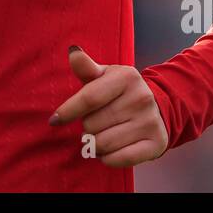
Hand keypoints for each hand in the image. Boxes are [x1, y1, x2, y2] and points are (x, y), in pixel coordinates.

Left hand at [48, 45, 168, 166]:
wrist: (158, 108)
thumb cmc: (120, 92)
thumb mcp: (105, 76)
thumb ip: (86, 67)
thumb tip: (73, 53)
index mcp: (127, 77)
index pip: (89, 98)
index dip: (68, 111)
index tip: (54, 120)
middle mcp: (141, 98)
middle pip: (93, 124)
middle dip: (87, 126)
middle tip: (94, 123)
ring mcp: (150, 122)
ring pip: (103, 144)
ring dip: (95, 145)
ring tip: (100, 136)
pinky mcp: (156, 144)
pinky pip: (120, 159)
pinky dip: (108, 158)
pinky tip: (109, 150)